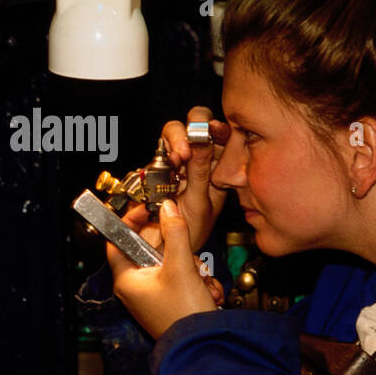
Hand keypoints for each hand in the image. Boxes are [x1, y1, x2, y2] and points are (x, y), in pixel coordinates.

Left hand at [109, 200, 220, 339]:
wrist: (203, 347)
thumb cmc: (183, 314)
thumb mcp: (181, 267)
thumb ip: (175, 233)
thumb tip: (168, 208)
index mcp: (127, 279)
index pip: (117, 240)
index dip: (132, 221)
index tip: (149, 210)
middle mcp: (135, 289)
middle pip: (153, 252)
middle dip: (180, 252)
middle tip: (191, 260)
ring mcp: (153, 298)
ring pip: (172, 266)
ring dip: (193, 270)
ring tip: (203, 283)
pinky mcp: (168, 304)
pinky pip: (182, 282)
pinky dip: (197, 284)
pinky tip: (207, 294)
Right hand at [161, 107, 231, 252]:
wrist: (161, 250)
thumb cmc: (187, 234)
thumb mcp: (200, 204)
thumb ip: (199, 174)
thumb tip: (200, 144)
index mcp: (217, 167)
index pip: (221, 134)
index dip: (218, 127)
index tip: (215, 131)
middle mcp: (197, 160)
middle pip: (195, 124)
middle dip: (194, 126)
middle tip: (193, 142)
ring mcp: (174, 162)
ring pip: (173, 132)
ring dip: (177, 137)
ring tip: (179, 156)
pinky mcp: (154, 168)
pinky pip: (157, 151)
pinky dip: (162, 153)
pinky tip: (169, 164)